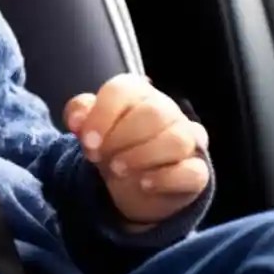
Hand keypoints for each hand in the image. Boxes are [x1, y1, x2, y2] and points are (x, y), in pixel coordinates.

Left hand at [64, 74, 209, 226]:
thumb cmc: (112, 144)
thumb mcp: (90, 128)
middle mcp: (168, 111)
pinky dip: (164, 178)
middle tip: (99, 157)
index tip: (86, 141)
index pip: (124, 89)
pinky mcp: (197, 172)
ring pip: (177, 139)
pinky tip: (144, 184)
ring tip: (117, 170)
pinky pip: (192, 171)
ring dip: (141, 156)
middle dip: (120, 137)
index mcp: (138, 93)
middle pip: (153, 112)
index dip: (102, 115)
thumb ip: (80, 114)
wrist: (134, 183)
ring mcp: (188, 141)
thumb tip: (77, 119)